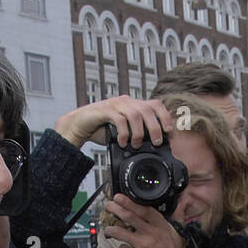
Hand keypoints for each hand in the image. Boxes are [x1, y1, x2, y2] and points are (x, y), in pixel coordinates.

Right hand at [53, 96, 174, 149]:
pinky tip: (123, 143)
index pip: (155, 104)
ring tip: (136, 145)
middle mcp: (126, 102)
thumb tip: (152, 146)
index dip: (165, 117)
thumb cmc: (101, 129)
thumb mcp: (123, 132)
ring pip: (135, 114)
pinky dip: (123, 133)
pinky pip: (119, 119)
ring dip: (139, 132)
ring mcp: (115, 104)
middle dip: (155, 127)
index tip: (169, 132)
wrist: (78, 125)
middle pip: (148, 109)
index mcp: (133, 105)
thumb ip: (136, 134)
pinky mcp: (104, 110)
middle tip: (156, 142)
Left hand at [104, 196, 188, 247]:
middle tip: (108, 206)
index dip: (129, 202)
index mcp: (161, 225)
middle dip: (115, 209)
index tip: (119, 197)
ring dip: (111, 229)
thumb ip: (178, 215)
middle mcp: (152, 233)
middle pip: (129, 216)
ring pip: (120, 232)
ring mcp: (144, 245)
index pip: (143, 209)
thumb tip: (183, 202)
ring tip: (108, 229)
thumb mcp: (179, 232)